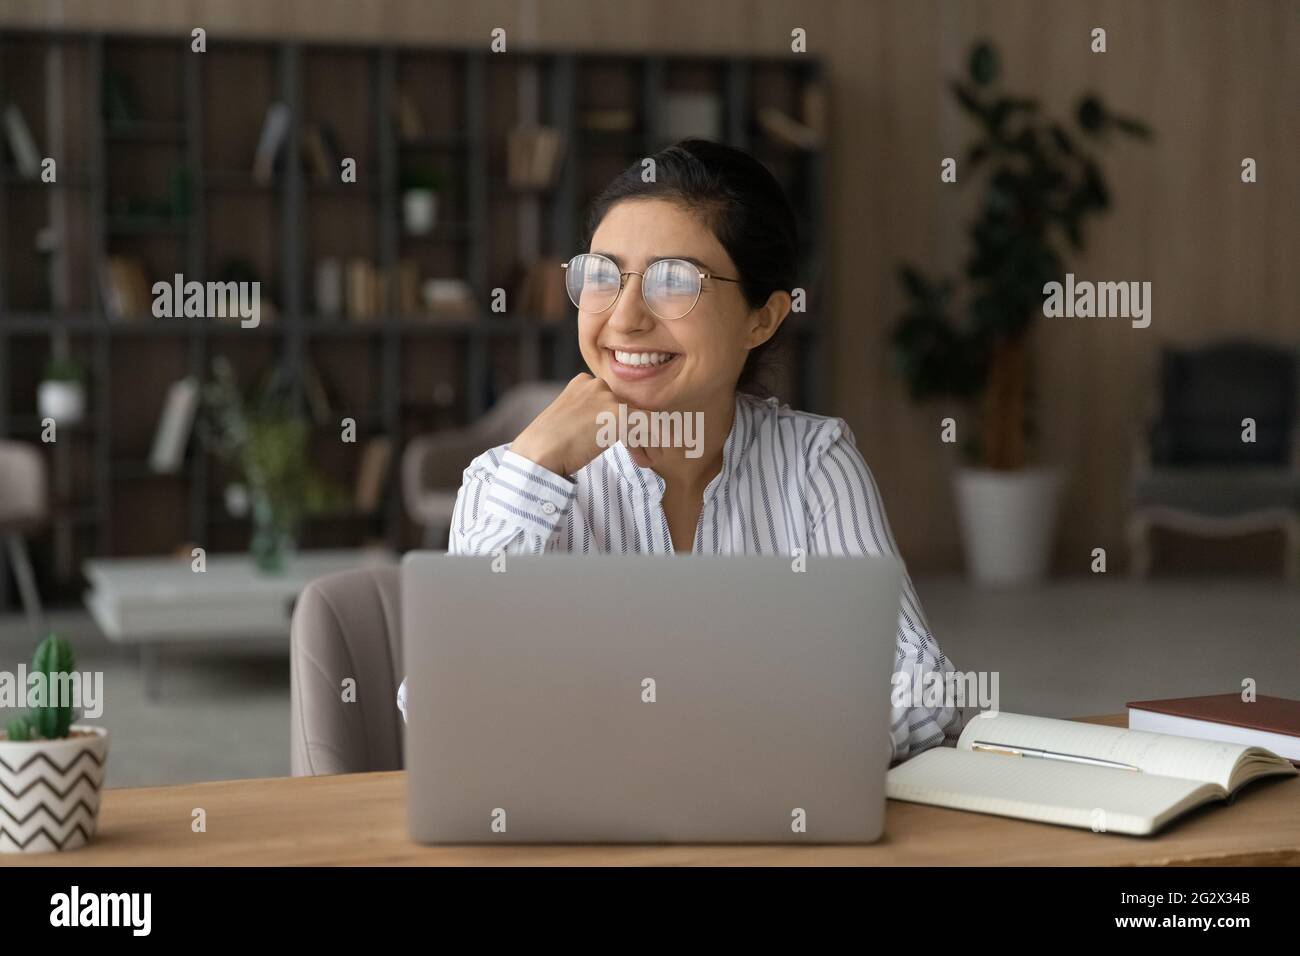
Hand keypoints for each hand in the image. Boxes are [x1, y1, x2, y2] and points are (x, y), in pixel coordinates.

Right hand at [509, 373, 646, 475]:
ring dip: (647, 442)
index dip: (626, 425)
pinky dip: (650, 444)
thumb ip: (591, 416)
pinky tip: (649, 460)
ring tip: (648, 462)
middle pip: (629, 409)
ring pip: (640, 419)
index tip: (631, 446)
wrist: (538, 455)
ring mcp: (607, 397)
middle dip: (639, 435)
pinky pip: (646, 427)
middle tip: (643, 457)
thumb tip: (613, 429)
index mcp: (583, 382)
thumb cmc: (549, 446)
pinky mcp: (617, 414)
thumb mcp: (570, 420)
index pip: (614, 401)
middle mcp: (596, 384)